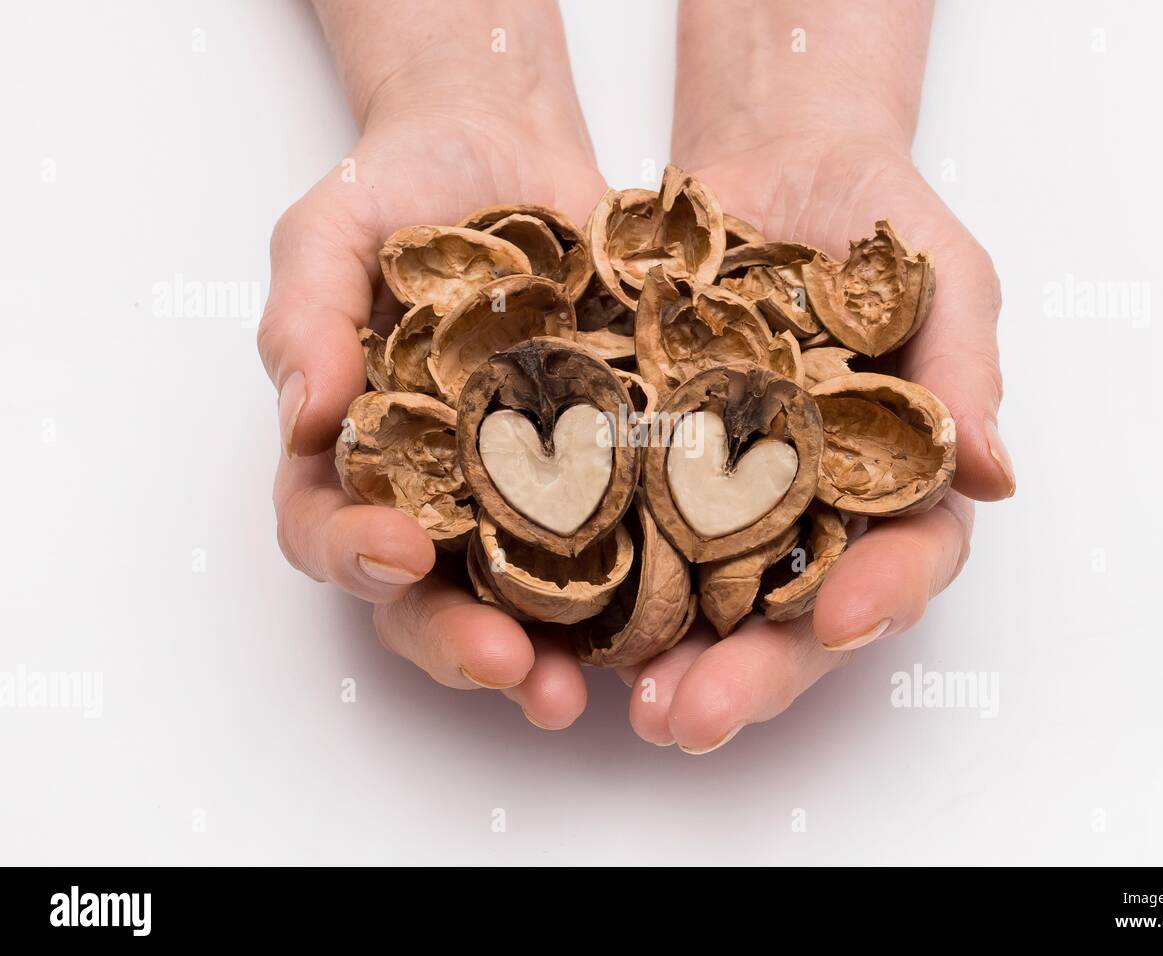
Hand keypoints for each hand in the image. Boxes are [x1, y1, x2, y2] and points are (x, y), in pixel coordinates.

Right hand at [258, 97, 606, 729]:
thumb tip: (304, 418)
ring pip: (526, 598)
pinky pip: (622, 539)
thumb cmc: (400, 185)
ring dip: (553, 651)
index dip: (352, 554)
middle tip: (509, 666)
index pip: (329, 528)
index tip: (394, 552)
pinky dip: (642, 584)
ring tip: (587, 687)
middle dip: (458, 641)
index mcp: (355, 455)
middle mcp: (435, 493)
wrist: (507, 149)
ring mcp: (523, 491)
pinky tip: (676, 614)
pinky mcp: (605, 472)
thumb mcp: (331, 229)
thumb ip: (304, 314)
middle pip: (428, 598)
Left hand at [618, 132, 1013, 752]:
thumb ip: (965, 369)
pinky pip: (613, 526)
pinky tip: (550, 614)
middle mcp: (806, 514)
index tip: (847, 619)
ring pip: (697, 599)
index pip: (903, 560)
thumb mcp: (942, 277)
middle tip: (698, 718)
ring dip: (663, 656)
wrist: (774, 167)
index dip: (880, 595)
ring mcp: (719, 498)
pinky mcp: (640, 466)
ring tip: (626, 701)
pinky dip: (587, 573)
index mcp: (893, 487)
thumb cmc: (878, 222)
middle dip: (753, 672)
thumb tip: (997, 475)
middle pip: (790, 615)